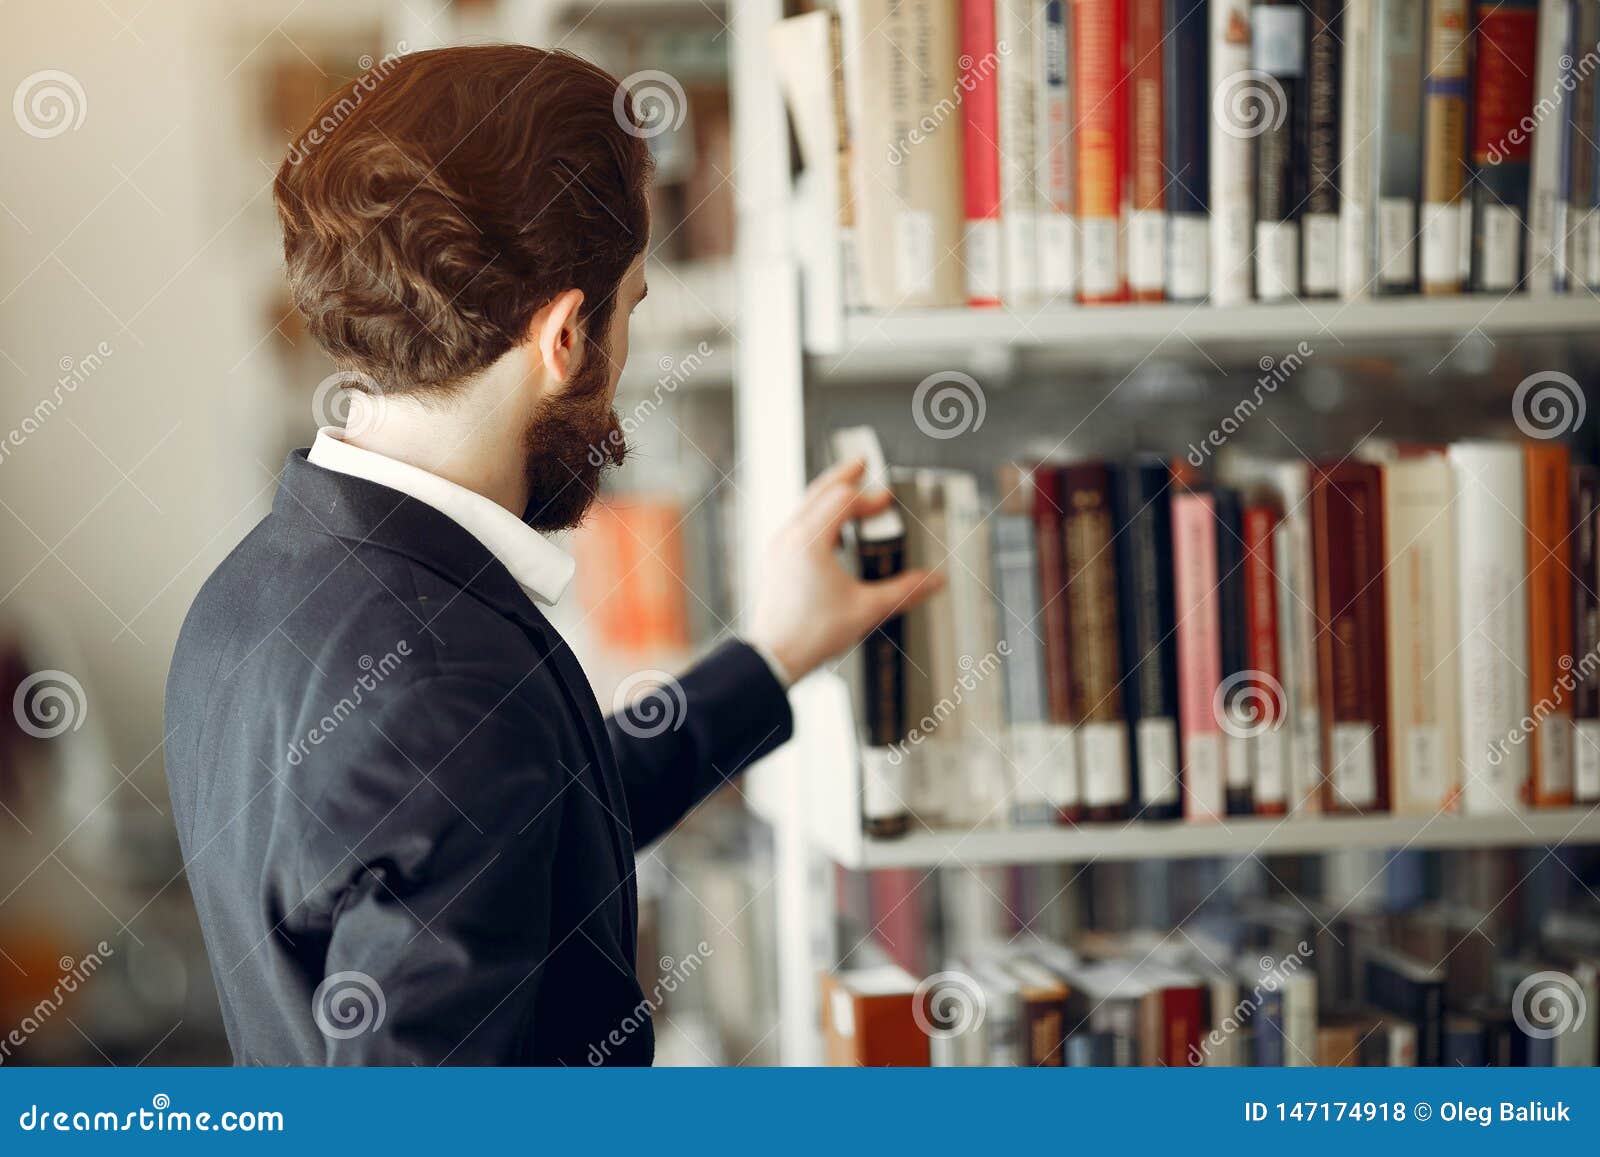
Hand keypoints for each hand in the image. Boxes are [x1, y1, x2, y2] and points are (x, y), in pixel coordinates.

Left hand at [747, 458, 942, 683]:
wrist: (773, 657)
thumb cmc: (809, 634)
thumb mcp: (866, 610)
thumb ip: (904, 591)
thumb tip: (933, 581)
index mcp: (810, 541)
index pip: (844, 500)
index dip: (869, 498)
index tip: (887, 503)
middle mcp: (790, 537)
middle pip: (819, 491)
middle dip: (843, 476)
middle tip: (861, 463)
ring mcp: (778, 548)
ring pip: (804, 506)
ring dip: (829, 495)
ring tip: (848, 493)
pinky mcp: (775, 560)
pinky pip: (798, 524)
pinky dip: (817, 515)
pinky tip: (831, 530)